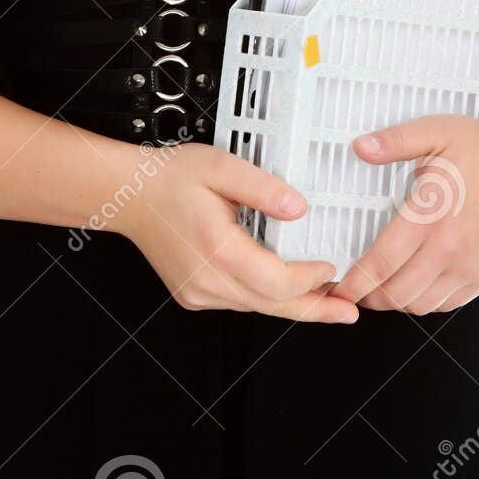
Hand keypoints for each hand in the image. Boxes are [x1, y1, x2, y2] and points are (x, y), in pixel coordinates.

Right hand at [114, 141, 358, 324]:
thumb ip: (263, 187)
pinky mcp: (194, 296)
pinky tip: (285, 287)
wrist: (128, 195)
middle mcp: (207, 281)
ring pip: (257, 308)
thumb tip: (300, 208)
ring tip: (326, 300)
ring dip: (292, 304)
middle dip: (314, 309)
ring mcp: (199, 293)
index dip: (309, 280)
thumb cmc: (171, 178)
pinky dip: (265, 297)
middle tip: (349, 312)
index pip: (275, 282)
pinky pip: (240, 302)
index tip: (331, 267)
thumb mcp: (221, 167)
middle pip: (272, 305)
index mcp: (217, 249)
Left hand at [326, 113, 478, 313]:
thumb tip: (360, 147)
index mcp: (430, 215)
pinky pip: (448, 303)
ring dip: (396, 301)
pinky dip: (425, 302)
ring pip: (421, 304)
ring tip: (381, 288)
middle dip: (369, 296)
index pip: (381, 263)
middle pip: (397, 293)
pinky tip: (415, 286)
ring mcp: (469, 265)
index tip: (338, 288)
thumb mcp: (435, 133)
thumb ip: (394, 142)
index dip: (355, 283)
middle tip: (354, 288)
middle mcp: (449, 247)